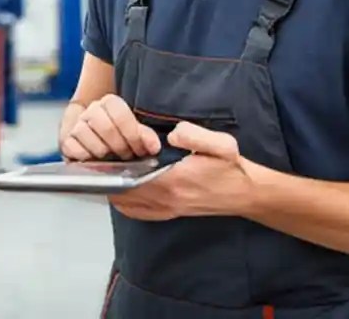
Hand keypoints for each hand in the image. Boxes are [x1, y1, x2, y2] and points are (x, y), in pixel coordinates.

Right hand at [61, 94, 161, 160]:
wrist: (98, 146)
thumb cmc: (119, 139)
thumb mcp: (135, 134)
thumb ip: (145, 136)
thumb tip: (153, 146)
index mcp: (110, 103)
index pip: (120, 113)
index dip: (132, 134)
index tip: (141, 149)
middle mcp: (92, 111)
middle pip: (104, 125)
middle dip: (119, 145)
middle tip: (127, 155)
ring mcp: (77, 125)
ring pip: (85, 134)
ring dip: (101, 151)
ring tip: (110, 159)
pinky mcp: (66, 141)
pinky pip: (72, 147)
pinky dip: (84, 156)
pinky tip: (94, 161)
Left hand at [109, 121, 252, 220]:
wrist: (245, 193)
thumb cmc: (231, 168)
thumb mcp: (222, 145)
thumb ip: (195, 135)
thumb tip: (172, 135)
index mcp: (175, 180)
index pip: (135, 175)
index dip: (118, 165)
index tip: (109, 153)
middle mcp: (168, 198)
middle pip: (126, 191)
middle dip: (112, 176)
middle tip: (104, 160)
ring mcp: (168, 209)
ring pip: (129, 204)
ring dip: (116, 189)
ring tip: (110, 172)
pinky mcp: (171, 213)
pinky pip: (140, 213)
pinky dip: (126, 204)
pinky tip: (120, 192)